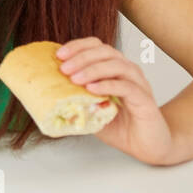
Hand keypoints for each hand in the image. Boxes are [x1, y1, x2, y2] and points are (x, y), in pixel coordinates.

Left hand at [57, 37, 173, 164]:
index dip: (78, 46)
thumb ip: (73, 99)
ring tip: (75, 79)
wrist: (146, 146)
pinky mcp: (145, 100)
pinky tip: (92, 89)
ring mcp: (138, 84)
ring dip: (93, 69)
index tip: (59, 55)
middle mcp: (128, 72)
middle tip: (64, 68)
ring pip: (117, 65)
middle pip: (105, 52)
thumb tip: (46, 94)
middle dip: (82, 57)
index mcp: (113, 69)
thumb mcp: (89, 110)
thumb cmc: (119, 126)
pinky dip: (108, 85)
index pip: (96, 46)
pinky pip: (127, 86)